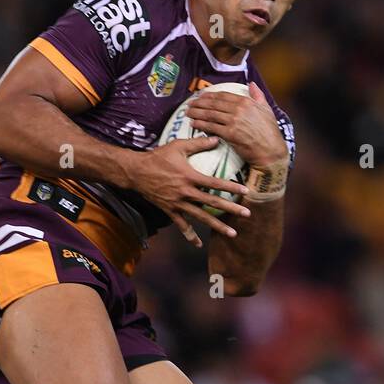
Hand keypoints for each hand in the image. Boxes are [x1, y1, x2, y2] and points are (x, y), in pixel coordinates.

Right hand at [125, 138, 249, 247]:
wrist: (136, 172)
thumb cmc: (158, 157)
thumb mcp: (178, 146)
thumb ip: (198, 143)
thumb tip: (217, 139)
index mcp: (190, 176)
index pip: (215, 183)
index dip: (231, 187)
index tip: (245, 191)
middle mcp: (186, 192)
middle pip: (213, 203)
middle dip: (231, 209)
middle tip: (247, 215)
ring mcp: (178, 204)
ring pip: (201, 217)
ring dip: (217, 226)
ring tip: (232, 233)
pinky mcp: (170, 210)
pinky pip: (182, 226)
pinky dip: (190, 236)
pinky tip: (198, 244)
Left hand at [186, 82, 286, 167]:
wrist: (270, 151)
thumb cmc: (269, 132)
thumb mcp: (267, 109)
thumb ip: (258, 95)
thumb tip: (252, 84)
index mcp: (246, 102)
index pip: (223, 96)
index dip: (210, 95)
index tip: (201, 96)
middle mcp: (238, 109)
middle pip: (214, 104)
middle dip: (199, 103)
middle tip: (190, 104)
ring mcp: (233, 121)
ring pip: (210, 114)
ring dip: (197, 113)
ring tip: (188, 112)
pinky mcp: (230, 134)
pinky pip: (211, 127)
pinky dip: (201, 124)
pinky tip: (193, 123)